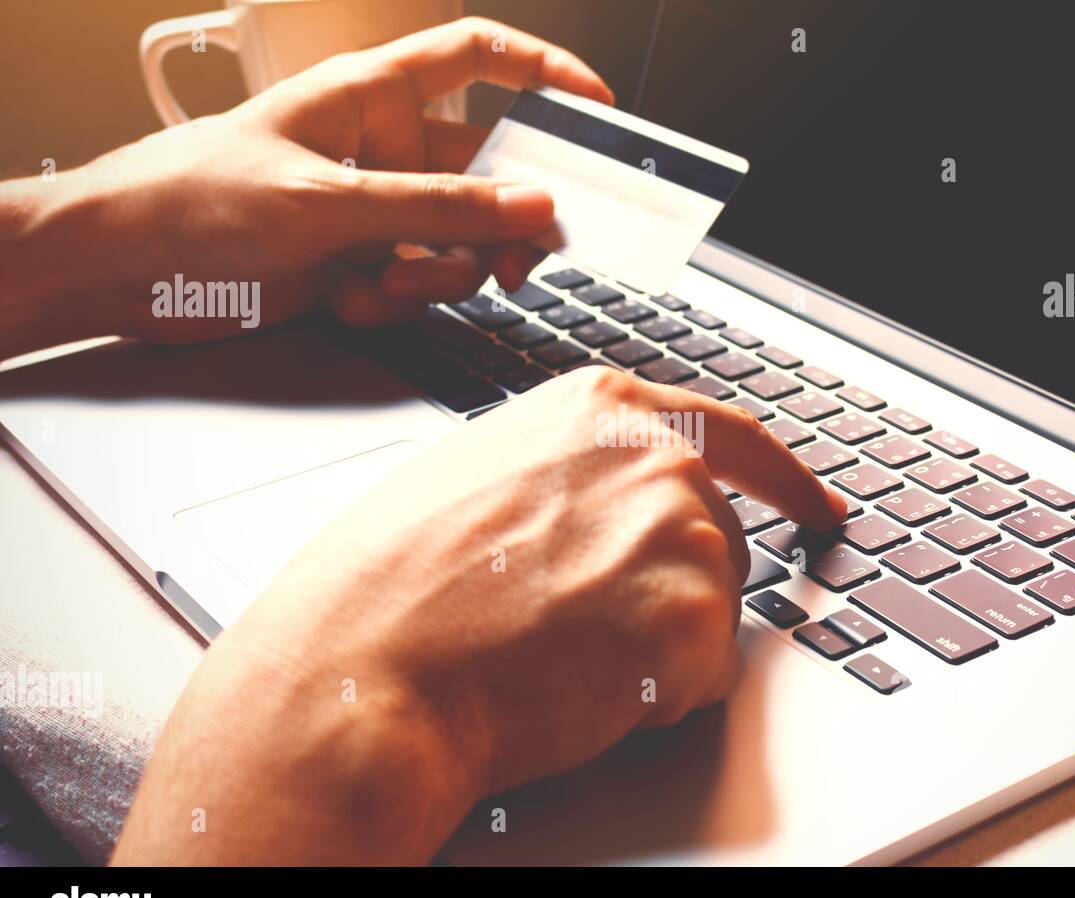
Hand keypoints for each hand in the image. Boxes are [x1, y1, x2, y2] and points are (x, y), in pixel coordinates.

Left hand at [0, 17, 612, 354]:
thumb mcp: (329, 202)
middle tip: (515, 258)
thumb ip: (438, 209)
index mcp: (368, 97)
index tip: (596, 107)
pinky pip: (415, 283)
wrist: (119, 270)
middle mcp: (376, 150)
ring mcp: (368, 210)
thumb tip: (530, 207)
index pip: (474, 61)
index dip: (541, 75)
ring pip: (455, 243)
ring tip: (384, 281)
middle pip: (481, 176)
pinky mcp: (353, 263)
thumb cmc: (191, 199)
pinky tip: (349, 297)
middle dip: (498, 223)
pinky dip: (394, 300)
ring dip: (436, 274)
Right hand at [111, 369, 847, 864]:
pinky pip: (702, 676)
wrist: (365, 671)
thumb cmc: (394, 585)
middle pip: (721, 542)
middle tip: (576, 627)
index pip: (733, 437)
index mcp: (601, 410)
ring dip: (654, 646)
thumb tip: (616, 501)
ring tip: (556, 651)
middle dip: (672, 592)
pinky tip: (574, 682)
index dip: (786, 483)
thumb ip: (574, 468)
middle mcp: (657, 454)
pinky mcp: (693, 616)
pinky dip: (653, 696)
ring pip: (712, 614)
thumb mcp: (482, 474)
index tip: (820, 509)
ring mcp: (682, 529)